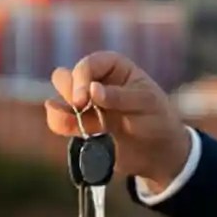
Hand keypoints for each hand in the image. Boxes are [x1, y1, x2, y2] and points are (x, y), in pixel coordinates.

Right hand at [44, 51, 191, 188]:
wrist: (159, 151)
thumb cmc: (158, 118)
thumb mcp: (146, 104)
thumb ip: (119, 97)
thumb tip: (92, 90)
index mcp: (114, 67)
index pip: (88, 65)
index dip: (81, 79)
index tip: (83, 100)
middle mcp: (95, 81)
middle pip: (64, 78)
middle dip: (68, 93)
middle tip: (81, 107)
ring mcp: (86, 104)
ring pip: (57, 99)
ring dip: (61, 111)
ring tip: (81, 125)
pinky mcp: (81, 125)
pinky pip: (59, 121)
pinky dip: (60, 125)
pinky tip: (74, 132)